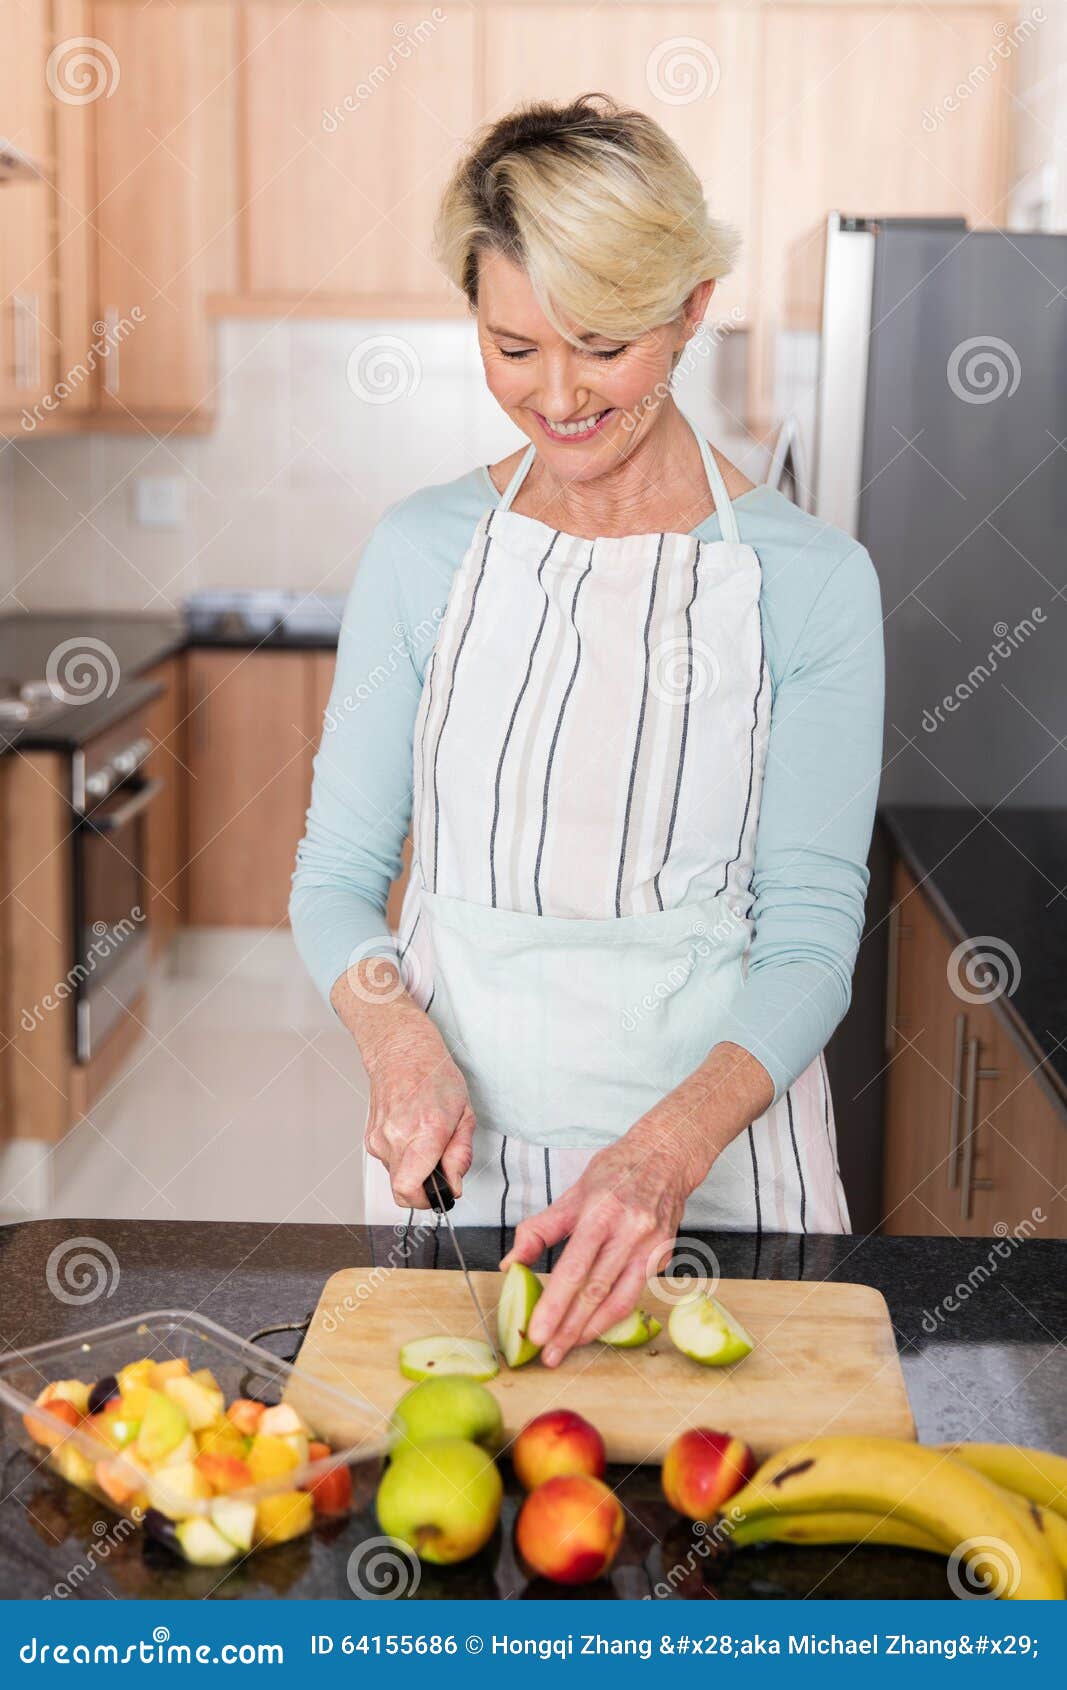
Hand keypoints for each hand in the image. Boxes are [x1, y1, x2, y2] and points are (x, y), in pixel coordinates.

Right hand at [361, 1000, 475, 1209]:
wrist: (401, 1051)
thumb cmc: (434, 1076)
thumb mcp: (464, 1114)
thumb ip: (460, 1154)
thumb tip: (453, 1185)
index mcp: (424, 1131)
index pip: (409, 1189)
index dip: (426, 1200)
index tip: (440, 1193)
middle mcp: (396, 1138)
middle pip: (404, 1190)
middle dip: (425, 1185)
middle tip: (440, 1163)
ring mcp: (378, 1139)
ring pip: (397, 1177)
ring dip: (414, 1169)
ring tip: (426, 1141)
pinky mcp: (370, 1139)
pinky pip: (390, 1162)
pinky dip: (404, 1157)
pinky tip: (412, 1134)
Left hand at [499, 1115, 698, 1366]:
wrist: (667, 1155)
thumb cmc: (616, 1171)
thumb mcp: (573, 1192)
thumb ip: (541, 1229)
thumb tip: (512, 1263)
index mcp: (601, 1212)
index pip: (573, 1269)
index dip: (554, 1305)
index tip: (536, 1332)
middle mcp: (630, 1232)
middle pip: (596, 1291)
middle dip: (569, 1329)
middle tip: (548, 1355)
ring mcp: (651, 1247)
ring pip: (620, 1300)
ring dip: (592, 1330)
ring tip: (569, 1348)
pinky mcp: (664, 1257)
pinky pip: (635, 1293)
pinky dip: (612, 1314)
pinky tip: (594, 1326)